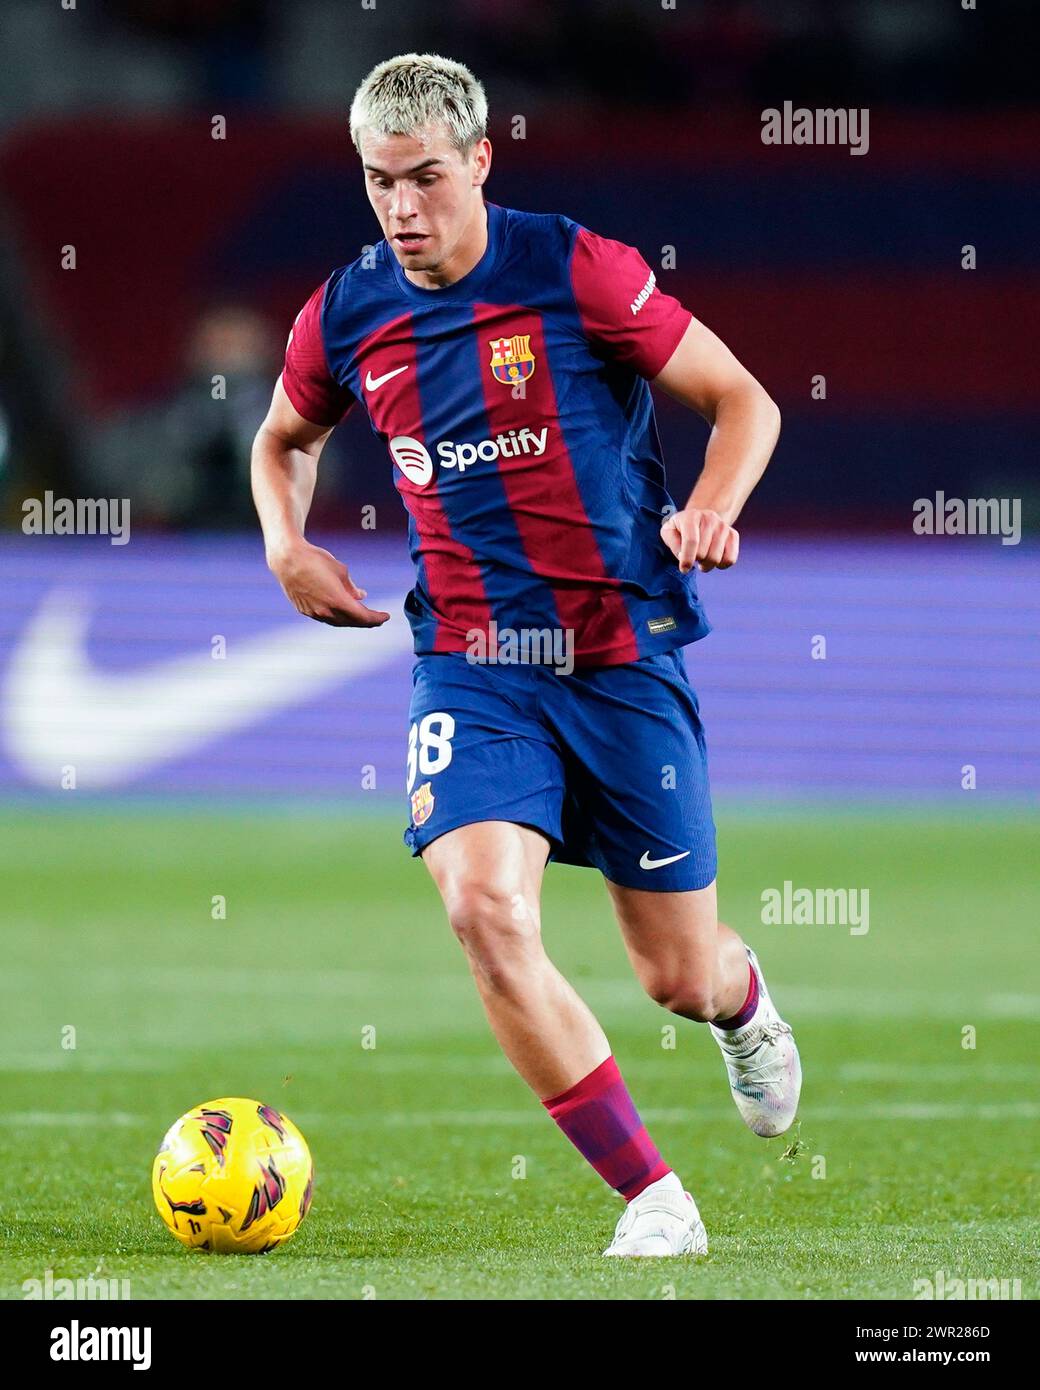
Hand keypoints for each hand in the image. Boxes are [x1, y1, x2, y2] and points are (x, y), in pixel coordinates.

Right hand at [267, 540, 389, 626]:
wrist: (287, 559)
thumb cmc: (315, 560)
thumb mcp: (340, 570)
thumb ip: (351, 587)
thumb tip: (361, 597)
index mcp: (338, 601)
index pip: (363, 616)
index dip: (376, 618)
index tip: (386, 616)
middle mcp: (326, 611)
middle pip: (352, 622)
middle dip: (366, 621)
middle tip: (376, 618)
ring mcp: (314, 613)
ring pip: (338, 622)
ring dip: (351, 620)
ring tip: (361, 616)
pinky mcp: (304, 610)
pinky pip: (326, 618)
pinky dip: (337, 616)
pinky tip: (342, 611)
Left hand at [660, 507, 738, 573]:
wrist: (700, 519)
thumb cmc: (680, 529)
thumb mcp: (669, 532)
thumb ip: (673, 544)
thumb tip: (682, 556)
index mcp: (691, 516)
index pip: (692, 541)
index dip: (687, 559)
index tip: (684, 569)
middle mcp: (709, 518)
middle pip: (703, 553)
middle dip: (696, 561)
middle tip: (693, 558)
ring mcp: (723, 526)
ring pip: (716, 558)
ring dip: (707, 564)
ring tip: (702, 558)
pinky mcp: (733, 534)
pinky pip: (730, 559)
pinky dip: (721, 565)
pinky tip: (714, 559)